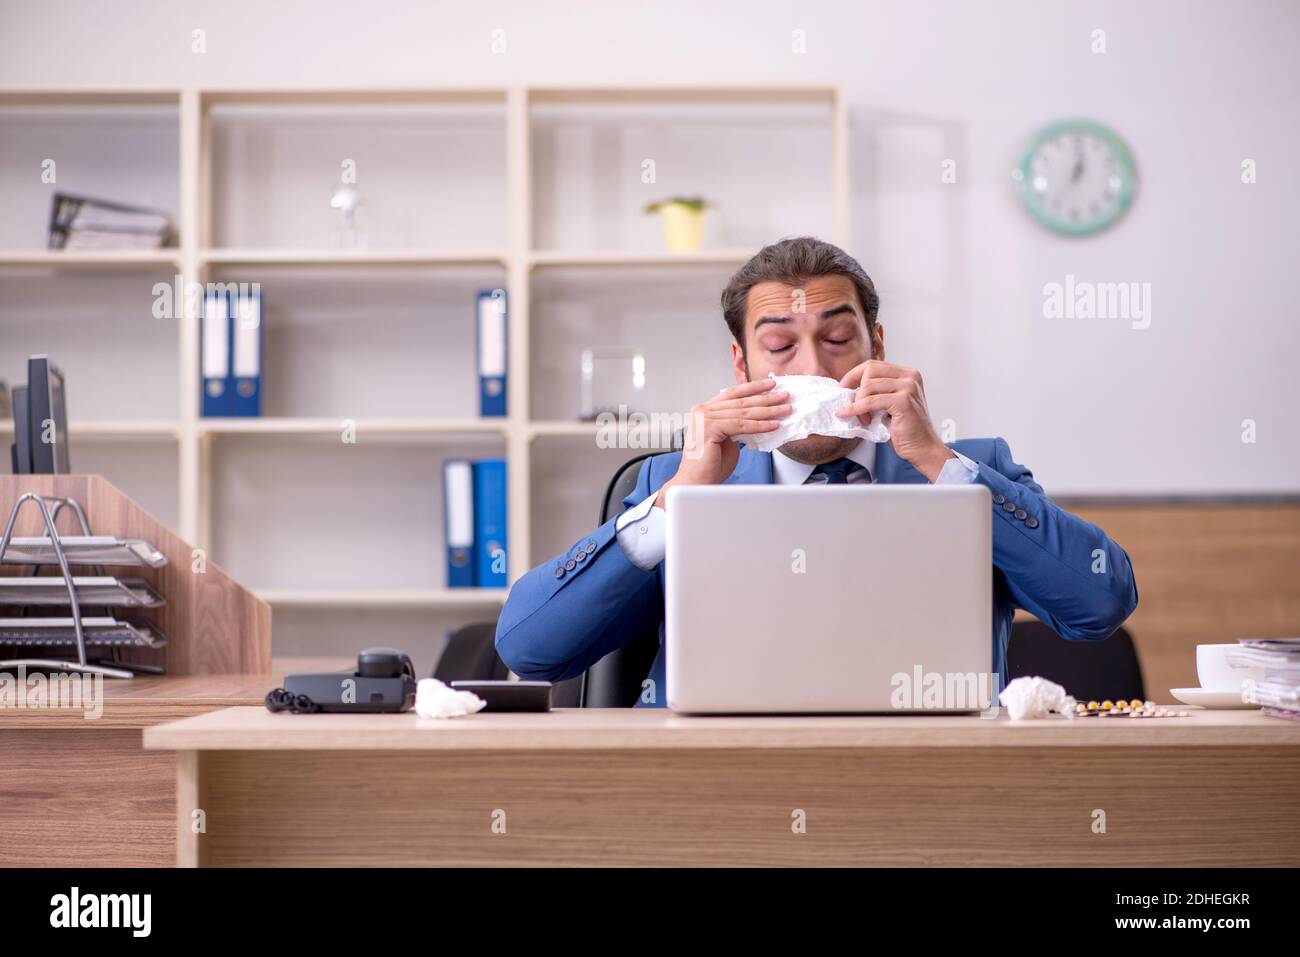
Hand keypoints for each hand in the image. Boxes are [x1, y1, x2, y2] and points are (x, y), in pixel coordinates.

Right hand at [654, 378, 791, 507]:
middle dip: (766, 398)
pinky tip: (774, 425)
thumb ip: (739, 425)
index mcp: (705, 410)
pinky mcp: (708, 428)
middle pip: (740, 401)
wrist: (696, 482)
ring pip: (743, 412)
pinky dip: (760, 425)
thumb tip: (761, 417)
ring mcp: (704, 418)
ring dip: (768, 411)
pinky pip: (741, 425)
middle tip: (785, 396)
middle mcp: (702, 410)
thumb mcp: (728, 438)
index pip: (732, 394)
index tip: (771, 385)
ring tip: (785, 410)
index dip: (753, 388)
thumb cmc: (710, 465)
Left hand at [835, 360, 953, 480]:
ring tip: (863, 419)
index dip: (854, 374)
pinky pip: (870, 401)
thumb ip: (876, 392)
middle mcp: (910, 377)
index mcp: (908, 374)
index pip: (874, 365)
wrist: (922, 448)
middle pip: (870, 371)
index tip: (842, 386)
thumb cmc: (905, 429)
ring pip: (868, 386)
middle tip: (850, 405)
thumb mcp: (889, 404)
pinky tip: (848, 415)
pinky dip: (856, 409)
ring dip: (858, 404)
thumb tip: (849, 388)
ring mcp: (908, 387)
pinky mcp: (903, 401)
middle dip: (856, 388)